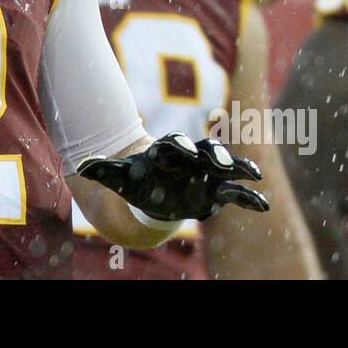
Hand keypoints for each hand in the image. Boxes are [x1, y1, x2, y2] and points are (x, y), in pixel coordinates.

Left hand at [77, 132, 268, 221]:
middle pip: (204, 149)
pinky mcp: (217, 190)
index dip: (177, 145)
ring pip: (226, 165)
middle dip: (213, 153)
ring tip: (254, 175)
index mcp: (167, 152)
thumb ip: (105, 170)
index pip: (174, 143)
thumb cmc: (138, 181)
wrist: (154, 191)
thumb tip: (83, 166)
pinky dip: (249, 196)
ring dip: (239, 167)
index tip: (180, 150)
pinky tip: (263, 204)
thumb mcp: (120, 177)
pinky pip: (236, 191)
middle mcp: (191, 158)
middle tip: (220, 161)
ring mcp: (206, 172)